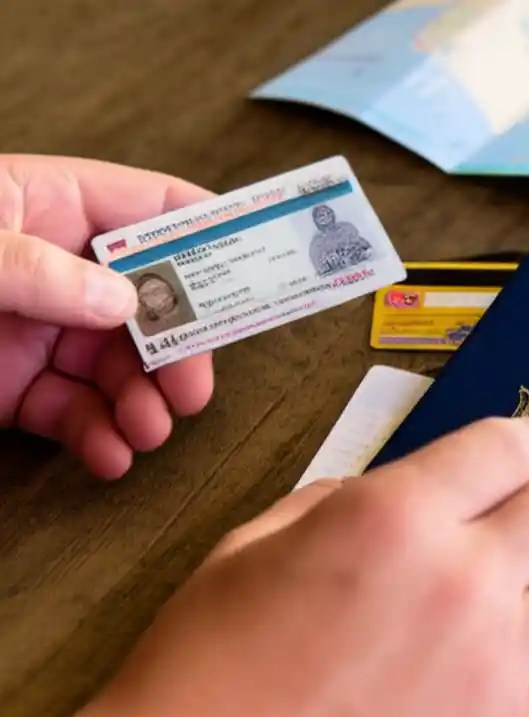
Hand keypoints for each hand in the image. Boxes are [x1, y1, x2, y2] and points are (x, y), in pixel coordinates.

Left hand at [0, 155, 216, 478]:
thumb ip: (40, 269)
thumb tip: (125, 301)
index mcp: (44, 204)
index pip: (149, 208)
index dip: (209, 234)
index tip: (257, 272)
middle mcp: (49, 266)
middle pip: (149, 302)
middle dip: (180, 347)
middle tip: (195, 388)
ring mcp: (30, 329)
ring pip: (118, 365)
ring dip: (145, 402)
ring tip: (152, 431)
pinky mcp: (8, 389)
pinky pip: (73, 411)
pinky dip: (99, 436)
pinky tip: (111, 454)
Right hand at [77, 417, 528, 716]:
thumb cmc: (205, 669)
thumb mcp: (255, 549)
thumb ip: (350, 502)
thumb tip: (416, 494)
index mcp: (394, 518)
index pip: (511, 446)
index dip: (524, 444)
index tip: (526, 453)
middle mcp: (460, 584)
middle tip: (515, 526)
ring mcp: (493, 668)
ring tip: (493, 614)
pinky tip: (509, 678)